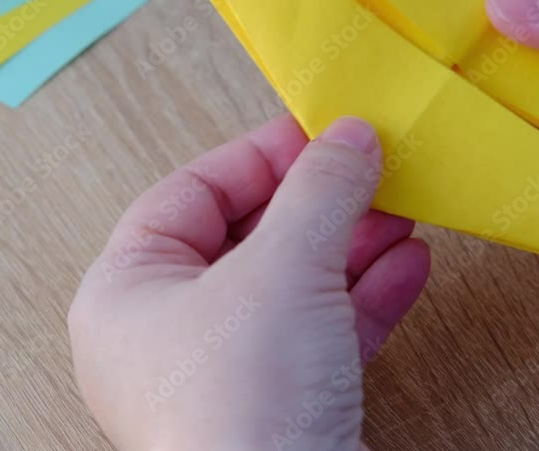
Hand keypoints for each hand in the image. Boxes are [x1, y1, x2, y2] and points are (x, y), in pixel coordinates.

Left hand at [67, 116, 430, 450]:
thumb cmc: (242, 402)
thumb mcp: (282, 270)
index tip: (321, 130)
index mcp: (127, 289)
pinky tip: (410, 267)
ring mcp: (219, 374)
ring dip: (350, 247)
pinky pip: (317, 334)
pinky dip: (362, 298)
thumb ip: (317, 193)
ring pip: (289, 286)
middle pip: (247, 237)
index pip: (191, 193)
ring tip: (404, 211)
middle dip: (318, 203)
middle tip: (370, 169)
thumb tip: (349, 137)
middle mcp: (163, 332)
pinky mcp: (272, 408)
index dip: (259, 154)